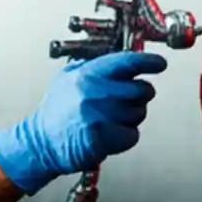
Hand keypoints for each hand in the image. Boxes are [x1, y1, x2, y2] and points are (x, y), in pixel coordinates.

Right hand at [0, 51, 168, 194]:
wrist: (42, 143)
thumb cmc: (57, 112)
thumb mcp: (68, 77)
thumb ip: (94, 65)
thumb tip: (122, 58)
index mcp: (88, 74)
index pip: (128, 61)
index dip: (149, 61)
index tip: (159, 63)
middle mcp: (96, 92)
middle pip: (142, 89)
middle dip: (141, 95)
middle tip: (128, 100)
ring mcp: (100, 116)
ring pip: (139, 113)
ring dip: (131, 117)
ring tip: (110, 119)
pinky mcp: (104, 138)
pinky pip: (133, 134)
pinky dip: (125, 136)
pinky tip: (109, 134)